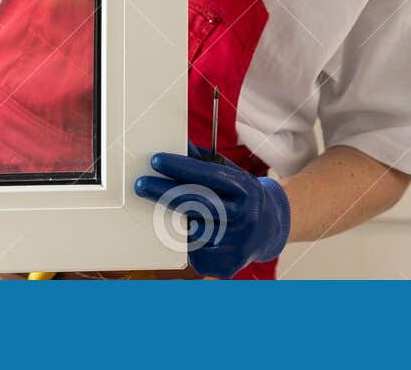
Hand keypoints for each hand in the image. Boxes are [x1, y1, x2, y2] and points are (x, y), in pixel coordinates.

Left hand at [134, 144, 291, 278]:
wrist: (269, 230)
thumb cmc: (240, 197)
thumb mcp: (230, 174)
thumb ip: (203, 162)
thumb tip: (176, 143)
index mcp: (246, 189)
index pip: (209, 176)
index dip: (181, 168)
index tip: (156, 161)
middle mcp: (245, 217)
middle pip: (197, 204)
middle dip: (164, 193)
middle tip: (140, 185)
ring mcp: (238, 244)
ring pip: (192, 230)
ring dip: (178, 221)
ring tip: (180, 215)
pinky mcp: (227, 267)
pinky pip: (194, 252)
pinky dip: (188, 242)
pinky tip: (195, 236)